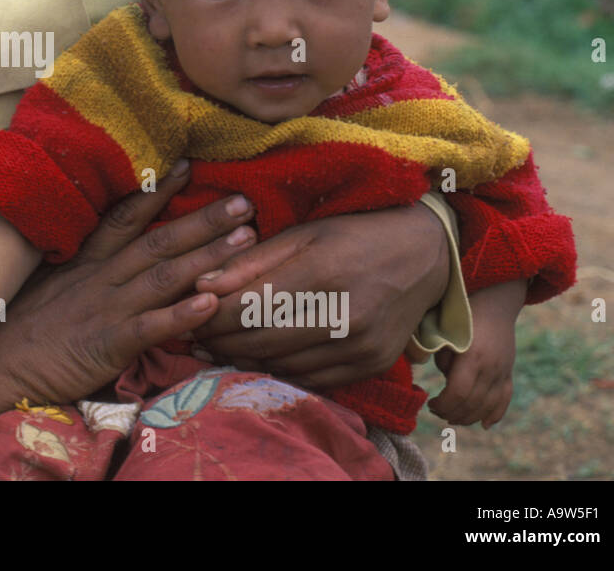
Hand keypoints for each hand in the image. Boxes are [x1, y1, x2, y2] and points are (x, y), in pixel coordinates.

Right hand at [0, 160, 258, 406]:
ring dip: (207, 257)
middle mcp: (100, 277)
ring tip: (245, 241)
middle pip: (158, 241)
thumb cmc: (16, 329)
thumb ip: (75, 267)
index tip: (188, 167)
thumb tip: (98, 251)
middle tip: (244, 203)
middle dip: (204, 221)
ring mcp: (106, 309)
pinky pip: (150, 326)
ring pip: (164, 276)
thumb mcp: (45, 284)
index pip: (125, 218)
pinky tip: (210, 303)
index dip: (158, 191)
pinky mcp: (107, 344)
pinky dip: (181, 314)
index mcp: (85, 262)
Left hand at [190, 202, 449, 389]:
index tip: (186, 311)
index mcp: (322, 273)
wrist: (426, 255)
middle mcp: (343, 315)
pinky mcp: (370, 364)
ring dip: (240, 359)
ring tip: (214, 347)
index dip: (209, 315)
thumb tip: (200, 284)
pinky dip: (276, 371)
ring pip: (281, 364)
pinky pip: (310, 379)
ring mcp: (360, 345)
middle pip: (259, 340)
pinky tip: (255, 360)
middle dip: (217, 339)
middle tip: (191, 335)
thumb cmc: (355, 234)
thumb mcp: (303, 234)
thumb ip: (251, 261)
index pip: (247, 307)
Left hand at [429, 279, 526, 428]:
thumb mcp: (445, 332)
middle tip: (436, 411)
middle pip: (473, 404)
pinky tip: (484, 425)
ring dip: (469, 417)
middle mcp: (492, 368)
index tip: (430, 403)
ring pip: (488, 406)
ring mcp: (503, 371)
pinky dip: (495, 414)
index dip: (443, 404)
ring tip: (452, 417)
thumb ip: (442, 357)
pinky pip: (505, 399)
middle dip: (452, 413)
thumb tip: (444, 379)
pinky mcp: (508, 372)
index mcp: (473, 357)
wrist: (494, 301)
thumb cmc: (461, 314)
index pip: (458, 393)